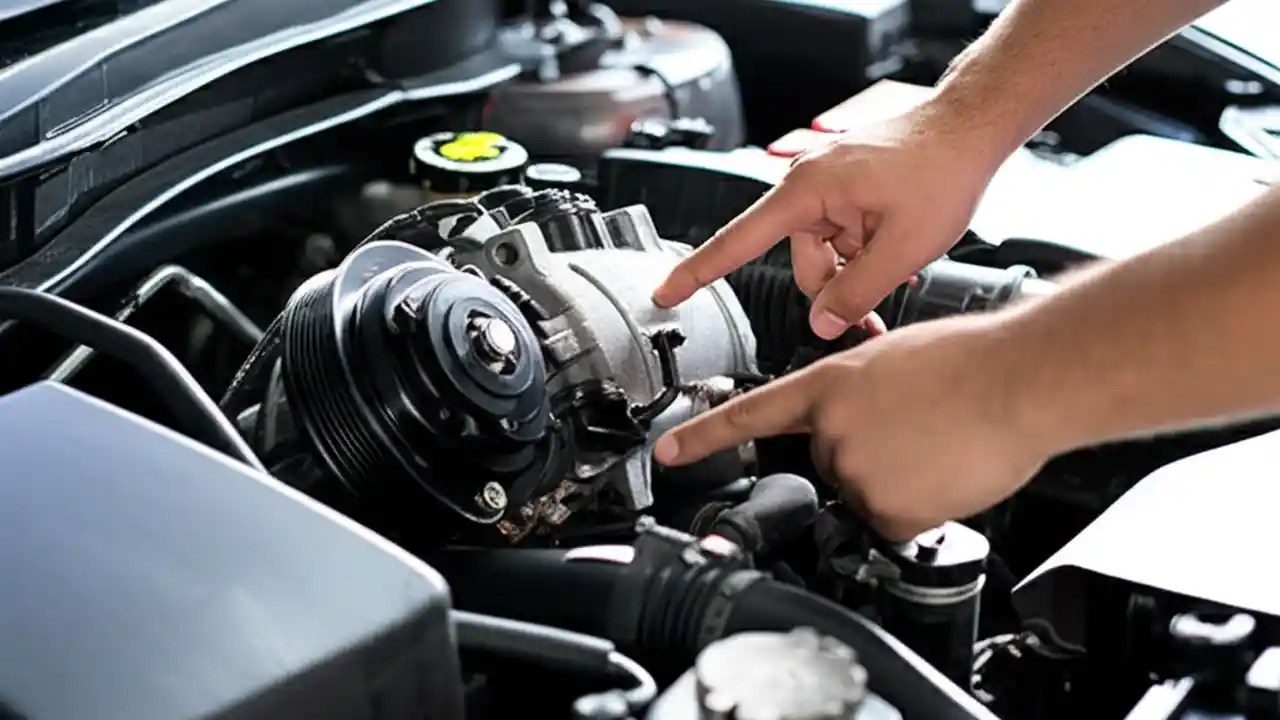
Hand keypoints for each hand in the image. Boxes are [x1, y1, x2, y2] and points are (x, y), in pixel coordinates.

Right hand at [652, 101, 1002, 339]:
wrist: (972, 128)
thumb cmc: (943, 169)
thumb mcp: (904, 247)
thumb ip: (857, 292)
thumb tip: (823, 324)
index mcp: (806, 191)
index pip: (736, 241)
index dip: (697, 273)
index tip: (666, 293)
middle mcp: (808, 183)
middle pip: (800, 262)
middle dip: (837, 286)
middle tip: (878, 302)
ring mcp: (828, 184)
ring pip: (825, 253)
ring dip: (857, 268)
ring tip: (900, 260)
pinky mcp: (846, 187)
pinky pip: (842, 234)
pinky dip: (865, 249)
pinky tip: (896, 246)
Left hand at [652, 315, 1049, 540]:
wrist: (1018, 380)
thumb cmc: (971, 362)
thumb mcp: (892, 359)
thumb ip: (857, 392)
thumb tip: (858, 419)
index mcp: (828, 385)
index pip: (749, 416)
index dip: (703, 437)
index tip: (668, 453)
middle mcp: (831, 430)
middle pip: (828, 466)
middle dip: (865, 458)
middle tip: (913, 435)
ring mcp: (855, 472)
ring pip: (864, 496)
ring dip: (896, 482)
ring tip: (935, 447)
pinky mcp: (886, 509)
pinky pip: (894, 523)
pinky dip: (919, 509)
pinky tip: (942, 475)